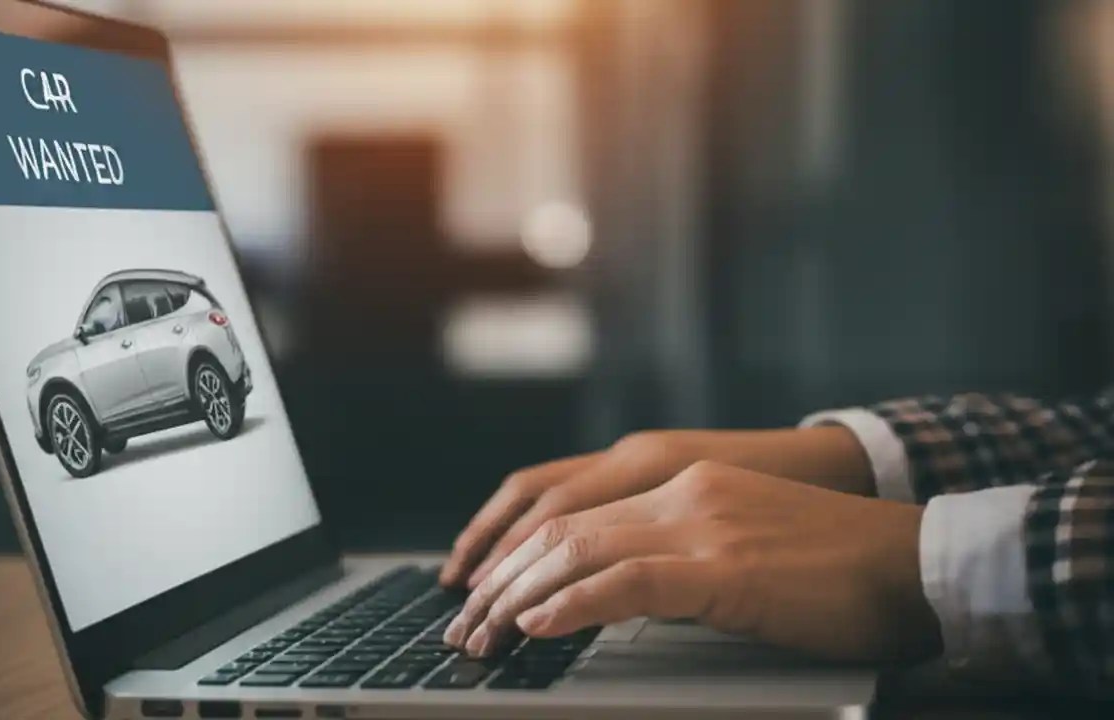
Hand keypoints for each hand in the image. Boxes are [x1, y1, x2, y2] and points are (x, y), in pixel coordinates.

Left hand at [440, 427, 872, 588]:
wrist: (915, 564)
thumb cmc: (837, 570)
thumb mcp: (743, 547)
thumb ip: (681, 555)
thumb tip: (618, 592)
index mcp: (684, 483)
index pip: (571, 511)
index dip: (514, 554)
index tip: (482, 594)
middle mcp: (683, 492)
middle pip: (559, 528)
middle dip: (500, 579)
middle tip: (464, 626)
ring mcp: (703, 524)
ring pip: (577, 551)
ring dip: (518, 597)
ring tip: (482, 636)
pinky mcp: (725, 567)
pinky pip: (626, 582)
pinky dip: (571, 604)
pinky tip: (537, 627)